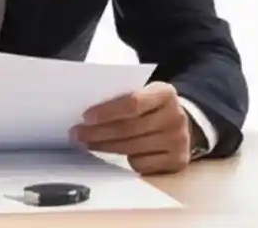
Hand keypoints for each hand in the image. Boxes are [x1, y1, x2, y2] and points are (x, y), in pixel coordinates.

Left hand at [71, 82, 191, 174]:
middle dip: (98, 132)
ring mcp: (178, 141)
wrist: (180, 122)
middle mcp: (176, 117)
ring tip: (87, 143)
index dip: (107, 111)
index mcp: (166, 93)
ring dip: (104, 147)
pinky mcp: (177, 161)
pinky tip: (111, 153)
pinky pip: (140, 164)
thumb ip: (123, 97)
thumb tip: (88, 114)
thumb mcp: (144, 92)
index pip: (133, 103)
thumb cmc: (152, 106)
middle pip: (129, 128)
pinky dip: (122, 160)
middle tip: (77, 133)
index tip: (86, 117)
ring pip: (131, 148)